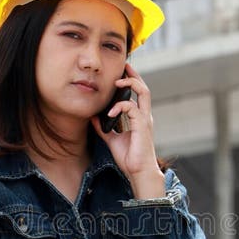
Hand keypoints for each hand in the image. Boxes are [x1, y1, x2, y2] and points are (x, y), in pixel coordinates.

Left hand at [91, 61, 164, 198]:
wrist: (138, 172)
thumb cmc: (129, 158)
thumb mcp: (112, 139)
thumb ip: (104, 128)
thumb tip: (93, 118)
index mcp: (140, 118)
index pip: (138, 95)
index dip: (132, 81)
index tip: (122, 72)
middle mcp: (145, 116)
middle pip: (144, 88)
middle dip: (134, 75)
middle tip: (124, 66)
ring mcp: (145, 120)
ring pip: (143, 93)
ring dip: (130, 84)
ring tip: (117, 83)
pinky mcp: (143, 126)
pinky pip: (132, 108)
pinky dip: (120, 107)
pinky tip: (110, 113)